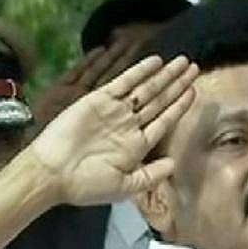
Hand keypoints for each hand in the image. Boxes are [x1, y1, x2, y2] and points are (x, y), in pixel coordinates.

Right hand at [28, 55, 198, 206]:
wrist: (53, 173)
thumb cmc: (87, 184)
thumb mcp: (125, 187)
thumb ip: (151, 176)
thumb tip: (174, 165)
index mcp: (137, 146)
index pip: (164, 121)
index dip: (180, 106)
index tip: (194, 91)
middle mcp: (128, 125)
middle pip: (159, 100)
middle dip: (177, 84)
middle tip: (194, 67)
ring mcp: (114, 111)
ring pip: (146, 89)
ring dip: (164, 75)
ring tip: (183, 61)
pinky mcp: (98, 99)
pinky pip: (123, 82)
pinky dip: (139, 71)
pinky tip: (155, 61)